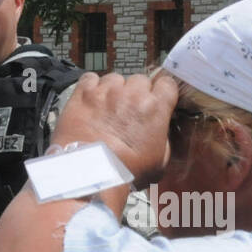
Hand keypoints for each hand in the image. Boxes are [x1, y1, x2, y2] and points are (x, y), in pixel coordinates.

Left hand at [49, 71, 178, 185]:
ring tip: (108, 108)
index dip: (162, 92)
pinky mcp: (83, 93)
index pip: (167, 83)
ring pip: (115, 78)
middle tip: (130, 111)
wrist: (91, 173)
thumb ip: (164, 138)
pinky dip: (92, 87)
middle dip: (137, 93)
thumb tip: (161, 129)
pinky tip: (91, 101)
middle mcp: (132, 93)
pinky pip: (91, 79)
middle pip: (140, 80)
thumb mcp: (159, 162)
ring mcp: (106, 90)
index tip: (157, 101)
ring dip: (114, 90)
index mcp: (156, 107)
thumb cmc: (127, 172)